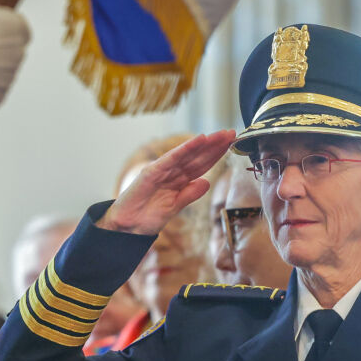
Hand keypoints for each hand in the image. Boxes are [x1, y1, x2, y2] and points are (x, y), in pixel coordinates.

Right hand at [99, 131, 234, 235]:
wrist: (127, 227)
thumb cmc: (147, 217)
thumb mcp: (174, 207)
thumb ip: (189, 194)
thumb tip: (207, 183)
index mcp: (177, 180)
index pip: (201, 165)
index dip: (216, 155)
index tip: (231, 144)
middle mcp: (171, 171)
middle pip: (198, 156)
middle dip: (215, 145)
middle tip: (232, 132)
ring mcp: (162, 169)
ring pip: (188, 154)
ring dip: (206, 143)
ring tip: (221, 134)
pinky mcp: (152, 171)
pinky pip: (173, 158)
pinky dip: (186, 148)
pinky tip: (200, 140)